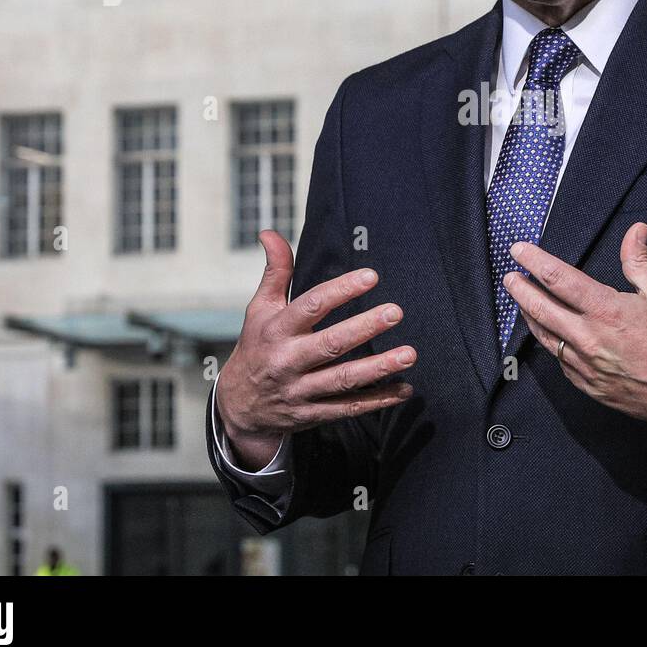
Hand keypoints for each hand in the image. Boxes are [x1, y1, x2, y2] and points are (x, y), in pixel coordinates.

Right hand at [215, 230, 415, 469]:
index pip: (310, 306)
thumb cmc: (257, 346)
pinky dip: (378, 400)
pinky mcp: (312, 414)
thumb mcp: (260, 309)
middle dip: (364, 328)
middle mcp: (287, 360)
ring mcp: (300, 390)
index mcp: (276, 330)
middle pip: (330, 344)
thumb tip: (270, 232)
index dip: (340, 290)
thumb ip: (275, 272)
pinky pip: (348, 408)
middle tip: (396, 311)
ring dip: (378, 368)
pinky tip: (404, 389)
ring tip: (409, 354)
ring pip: (343, 379)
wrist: (237, 405)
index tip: (371, 276)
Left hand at [503, 222, 646, 438]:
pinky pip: (560, 361)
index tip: (521, 251)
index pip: (559, 279)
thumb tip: (635, 230)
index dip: (536, 262)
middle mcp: (591, 338)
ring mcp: (586, 365)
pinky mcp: (588, 385)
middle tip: (510, 276)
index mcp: (607, 311)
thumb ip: (639, 260)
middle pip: (541, 309)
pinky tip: (549, 334)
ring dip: (529, 316)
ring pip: (545, 337)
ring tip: (521, 302)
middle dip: (520, 290)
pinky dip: (551, 343)